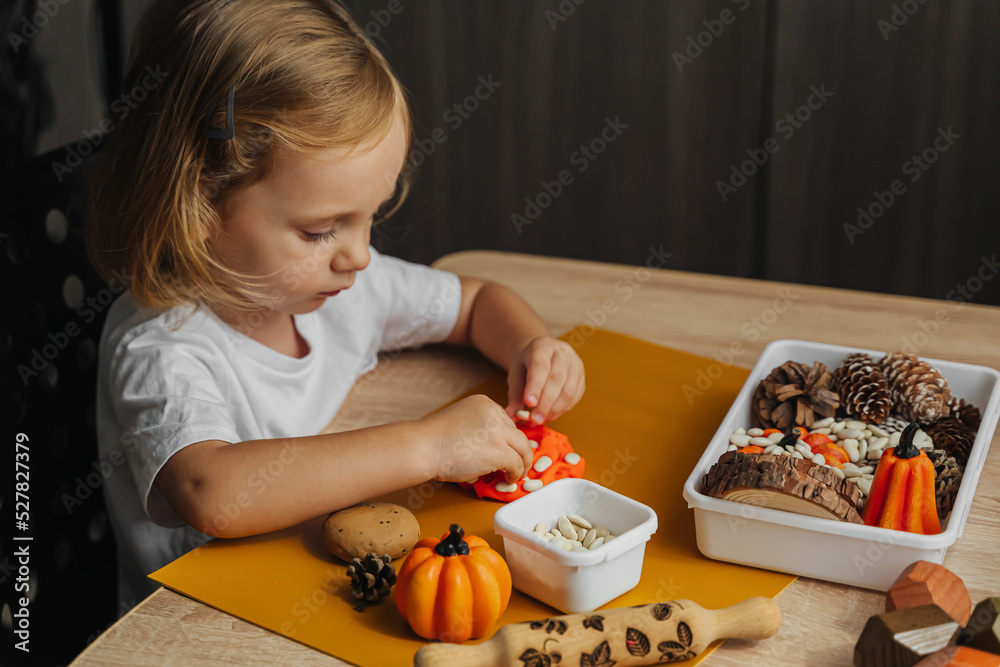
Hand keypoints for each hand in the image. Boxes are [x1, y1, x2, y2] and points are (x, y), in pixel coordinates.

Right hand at [418, 395, 533, 483]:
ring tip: (518, 473)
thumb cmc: (433, 440)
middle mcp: (493, 412)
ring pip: (523, 448)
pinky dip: (515, 473)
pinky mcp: (499, 451)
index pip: (505, 421)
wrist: (423, 447)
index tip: (508, 450)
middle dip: (519, 451)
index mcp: (483, 403)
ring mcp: (498, 431)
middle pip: (517, 434)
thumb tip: (491, 447)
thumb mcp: (461, 422)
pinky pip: (516, 463)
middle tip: (517, 464)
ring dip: (522, 463)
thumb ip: (478, 429)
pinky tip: (508, 478)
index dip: (507, 439)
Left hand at [505, 336, 584, 423]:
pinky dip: (562, 409)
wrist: (542, 356)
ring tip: (541, 419)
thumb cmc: (527, 366)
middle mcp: (562, 352)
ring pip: (568, 390)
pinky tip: (550, 414)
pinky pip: (574, 397)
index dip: (536, 386)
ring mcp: (575, 364)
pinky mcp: (581, 377)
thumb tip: (511, 415)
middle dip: (545, 403)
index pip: (540, 366)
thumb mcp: (516, 375)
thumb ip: (514, 395)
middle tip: (535, 419)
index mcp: (542, 347)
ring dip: (554, 409)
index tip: (529, 403)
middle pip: (556, 379)